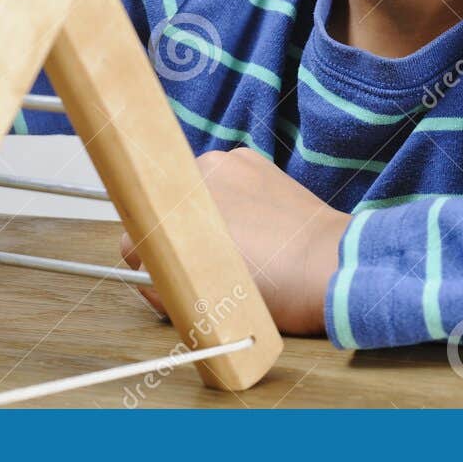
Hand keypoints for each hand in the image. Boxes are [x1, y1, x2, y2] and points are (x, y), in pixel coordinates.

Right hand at [119, 147, 349, 336]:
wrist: (327, 266)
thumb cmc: (270, 292)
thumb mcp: (204, 303)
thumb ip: (164, 289)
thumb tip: (149, 278)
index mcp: (171, 217)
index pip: (134, 237)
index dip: (146, 262)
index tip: (163, 275)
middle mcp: (188, 179)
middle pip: (163, 209)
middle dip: (176, 234)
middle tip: (203, 262)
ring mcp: (220, 162)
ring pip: (193, 191)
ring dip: (203, 212)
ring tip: (235, 243)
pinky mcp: (248, 158)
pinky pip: (223, 178)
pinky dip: (230, 197)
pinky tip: (253, 223)